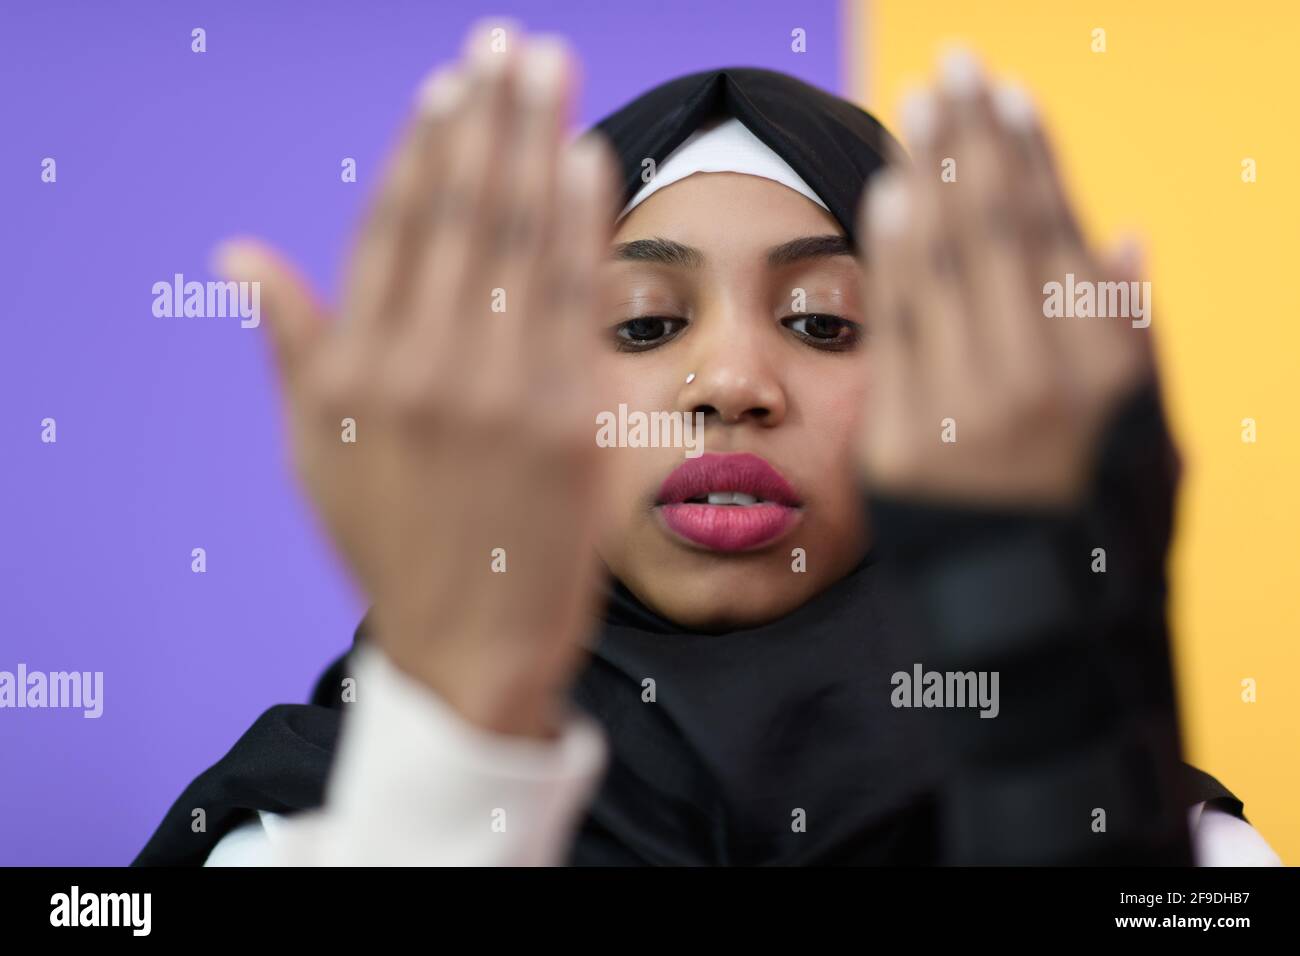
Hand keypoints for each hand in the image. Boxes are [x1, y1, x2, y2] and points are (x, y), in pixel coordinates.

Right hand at [215, 22, 621, 738]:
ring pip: (519, 238)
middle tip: (509, 42)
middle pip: (458, 211)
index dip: (424, 146)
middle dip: (487, 115)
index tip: (448, 84)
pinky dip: (582, 220)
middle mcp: (420, 368)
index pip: (391, 227)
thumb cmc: (391, 542)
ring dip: (538, 140)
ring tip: (549, 68)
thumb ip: (289, 344)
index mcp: (352, 368)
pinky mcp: (566, 415)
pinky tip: (587, 157)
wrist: (472, 642)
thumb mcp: (313, 451)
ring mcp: (499, 391)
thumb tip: (237, 253)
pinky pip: (575, 297)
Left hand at [857, 50, 1155, 506]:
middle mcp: (1040, 378)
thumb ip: (1132, 333)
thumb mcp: (1146, 433)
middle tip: (949, 66)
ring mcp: (966, 413)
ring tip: (916, 109)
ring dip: (927, 175)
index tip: (1008, 95)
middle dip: (970, 139)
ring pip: (945, 266)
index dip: (1030, 156)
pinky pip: (895, 333)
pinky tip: (886, 194)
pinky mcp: (902, 446)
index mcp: (1107, 367)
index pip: (1059, 232)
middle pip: (998, 229)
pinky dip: (893, 257)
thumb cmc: (1095, 524)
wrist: (1034, 628)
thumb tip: (1126, 234)